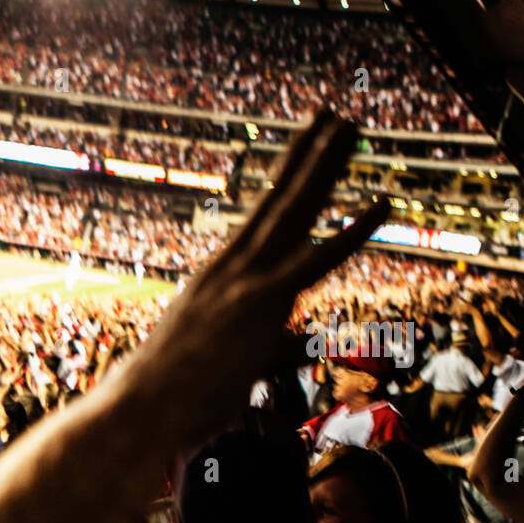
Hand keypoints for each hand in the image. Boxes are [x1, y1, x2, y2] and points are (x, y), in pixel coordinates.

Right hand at [127, 111, 388, 444]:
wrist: (140, 406)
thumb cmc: (172, 399)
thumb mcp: (226, 364)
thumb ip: (275, 347)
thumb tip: (307, 343)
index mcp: (220, 277)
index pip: (263, 219)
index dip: (288, 181)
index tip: (305, 147)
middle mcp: (232, 266)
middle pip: (280, 200)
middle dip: (308, 155)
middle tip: (333, 115)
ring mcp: (246, 279)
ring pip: (296, 210)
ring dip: (325, 165)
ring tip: (349, 124)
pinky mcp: (262, 301)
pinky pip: (319, 260)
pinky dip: (355, 232)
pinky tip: (383, 205)